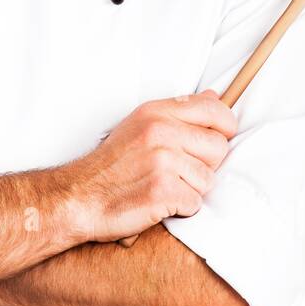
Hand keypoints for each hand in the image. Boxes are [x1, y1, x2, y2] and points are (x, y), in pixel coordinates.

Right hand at [61, 89, 235, 245]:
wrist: (79, 197)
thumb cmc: (111, 166)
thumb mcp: (140, 126)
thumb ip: (178, 112)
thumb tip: (215, 97)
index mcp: (156, 112)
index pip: (214, 109)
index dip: (225, 127)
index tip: (217, 138)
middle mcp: (160, 131)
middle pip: (219, 148)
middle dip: (205, 165)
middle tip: (179, 172)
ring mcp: (162, 160)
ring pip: (208, 179)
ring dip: (190, 190)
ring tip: (163, 187)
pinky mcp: (163, 190)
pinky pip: (195, 202)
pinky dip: (180, 208)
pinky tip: (159, 202)